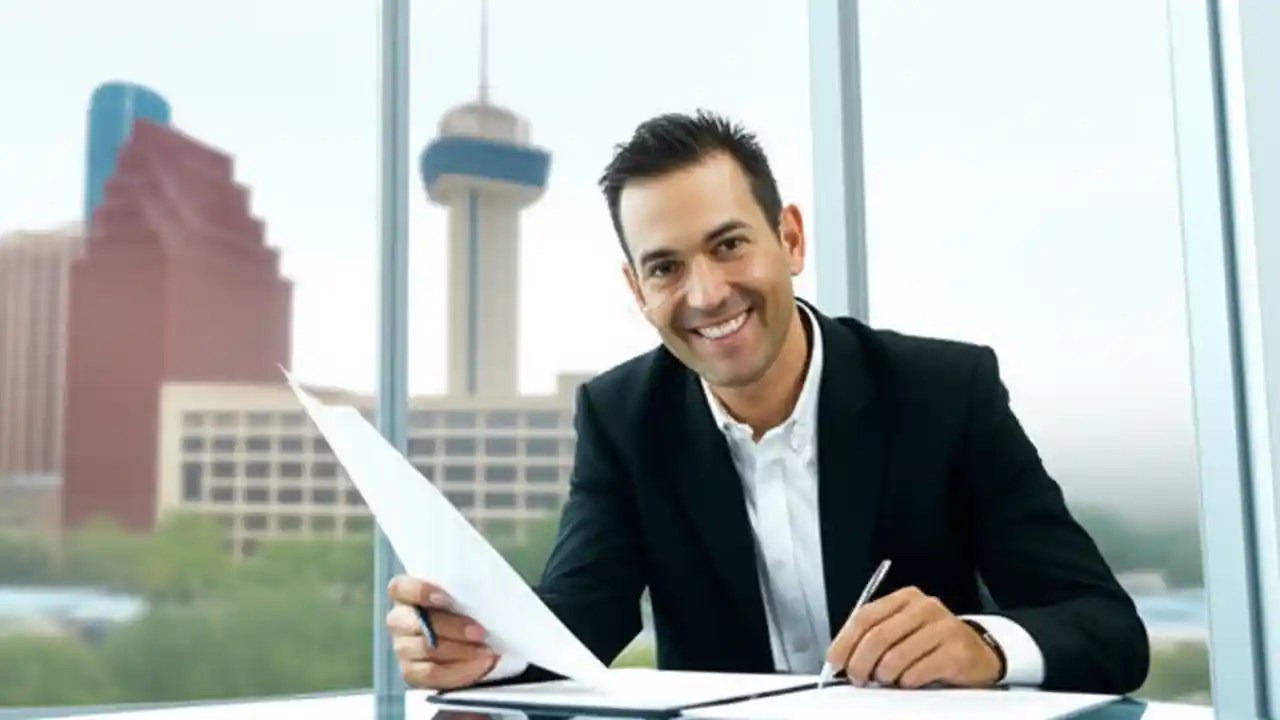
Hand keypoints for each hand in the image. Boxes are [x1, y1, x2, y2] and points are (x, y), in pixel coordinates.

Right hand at [386, 575, 499, 689]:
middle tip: (481, 633)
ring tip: (486, 652)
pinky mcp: (410, 672)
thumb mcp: (463, 598)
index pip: (400, 588)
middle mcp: (398, 620)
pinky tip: (480, 665)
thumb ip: (462, 594)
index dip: (419, 591)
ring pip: (426, 649)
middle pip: (417, 623)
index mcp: (405, 594)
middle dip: (453, 628)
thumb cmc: (465, 612)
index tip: (445, 598)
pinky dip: (459, 670)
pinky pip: (431, 673)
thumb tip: (484, 597)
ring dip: (461, 651)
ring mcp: (402, 648)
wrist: (471, 646)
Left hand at [825, 586, 1001, 688]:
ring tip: (887, 679)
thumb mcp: (903, 630)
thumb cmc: (932, 643)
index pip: (865, 616)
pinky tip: (910, 680)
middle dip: (860, 663)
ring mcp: (943, 627)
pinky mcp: (956, 651)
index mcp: (905, 598)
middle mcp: (924, 607)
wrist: (979, 653)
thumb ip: (875, 636)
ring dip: (884, 675)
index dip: (845, 641)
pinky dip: (906, 681)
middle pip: (878, 637)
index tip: (835, 661)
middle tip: (857, 678)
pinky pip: (918, 672)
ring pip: (895, 657)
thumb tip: (842, 657)